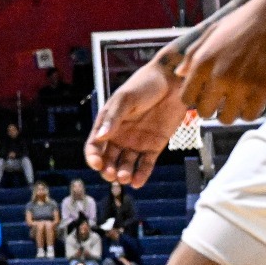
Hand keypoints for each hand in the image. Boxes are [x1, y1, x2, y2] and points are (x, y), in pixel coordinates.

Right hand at [85, 54, 190, 186]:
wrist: (173, 82)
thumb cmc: (145, 84)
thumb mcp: (126, 99)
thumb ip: (113, 117)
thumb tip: (100, 136)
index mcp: (108, 123)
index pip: (95, 145)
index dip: (93, 157)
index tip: (97, 164)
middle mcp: (120, 135)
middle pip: (109, 159)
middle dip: (108, 169)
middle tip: (112, 175)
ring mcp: (137, 142)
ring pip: (126, 164)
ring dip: (123, 173)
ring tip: (126, 178)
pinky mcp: (155, 145)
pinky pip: (145, 164)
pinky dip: (141, 174)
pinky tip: (137, 182)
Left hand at [177, 0, 265, 122]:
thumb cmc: (242, 22)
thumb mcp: (210, 34)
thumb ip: (192, 56)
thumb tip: (179, 73)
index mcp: (202, 63)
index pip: (186, 98)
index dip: (195, 99)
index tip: (205, 95)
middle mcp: (218, 76)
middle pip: (205, 112)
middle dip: (212, 109)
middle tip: (222, 101)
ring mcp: (241, 84)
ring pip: (227, 118)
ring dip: (232, 113)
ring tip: (238, 102)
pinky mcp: (263, 89)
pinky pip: (250, 115)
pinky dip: (250, 112)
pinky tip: (253, 101)